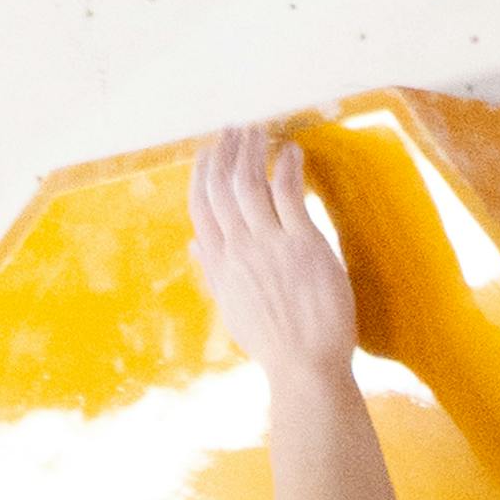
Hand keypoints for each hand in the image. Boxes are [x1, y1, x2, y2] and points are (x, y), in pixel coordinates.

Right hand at [189, 123, 357, 381]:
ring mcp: (268, 245)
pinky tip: (291, 151)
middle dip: (227, 151)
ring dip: (253, 149)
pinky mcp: (302, 243)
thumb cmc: (275, 344)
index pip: (201, 206)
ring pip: (250, 181)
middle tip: (238, 130)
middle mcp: (238, 251)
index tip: (210, 151)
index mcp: (219, 266)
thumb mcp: (234, 310)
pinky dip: (286, 164)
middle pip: (222, 186)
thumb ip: (214, 272)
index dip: (203, 172)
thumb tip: (194, 244)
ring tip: (261, 132)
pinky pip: (287, 190)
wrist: (305, 369)